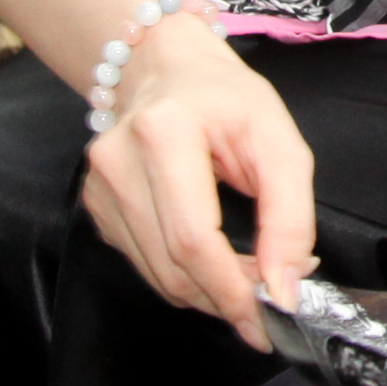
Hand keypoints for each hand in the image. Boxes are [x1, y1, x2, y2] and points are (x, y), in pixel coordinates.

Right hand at [80, 16, 309, 337]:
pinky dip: (180, 276)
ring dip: (204, 293)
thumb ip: (290, 218)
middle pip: (172, 264)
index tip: (266, 319)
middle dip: (223, 297)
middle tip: (263, 303)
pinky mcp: (95, 203)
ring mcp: (99, 185)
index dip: (231, 290)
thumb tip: (283, 288)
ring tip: (241, 279)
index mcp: (165, 134)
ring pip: (155, 274)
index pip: (193, 239)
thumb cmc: (226, 99)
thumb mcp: (280, 142)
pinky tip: (207, 259)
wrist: (165, 66)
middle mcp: (118, 160)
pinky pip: (141, 262)